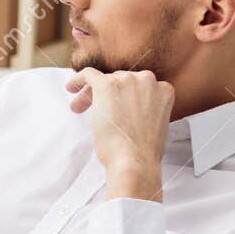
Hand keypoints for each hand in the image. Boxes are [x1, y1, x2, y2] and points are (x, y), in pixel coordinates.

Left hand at [66, 68, 172, 200]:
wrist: (134, 159)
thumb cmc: (142, 150)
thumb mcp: (152, 124)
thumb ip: (145, 109)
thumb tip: (126, 108)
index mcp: (163, 89)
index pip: (138, 85)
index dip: (122, 95)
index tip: (111, 107)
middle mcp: (148, 80)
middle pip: (120, 80)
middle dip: (106, 95)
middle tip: (90, 110)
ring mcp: (128, 80)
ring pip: (104, 79)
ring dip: (90, 93)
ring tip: (79, 108)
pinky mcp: (107, 84)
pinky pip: (89, 74)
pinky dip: (78, 79)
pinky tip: (71, 88)